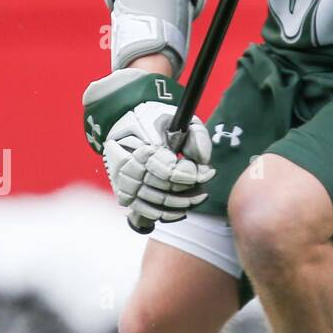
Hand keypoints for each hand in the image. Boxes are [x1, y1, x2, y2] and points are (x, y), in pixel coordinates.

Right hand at [82, 69, 215, 231]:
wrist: (128, 124)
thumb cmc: (156, 121)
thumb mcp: (179, 118)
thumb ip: (195, 136)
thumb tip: (202, 162)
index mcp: (140, 146)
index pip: (167, 171)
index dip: (190, 175)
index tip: (208, 172)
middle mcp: (128, 167)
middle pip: (163, 188)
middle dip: (189, 190)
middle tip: (205, 187)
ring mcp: (124, 182)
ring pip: (155, 202)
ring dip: (181, 203)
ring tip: (199, 197)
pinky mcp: (124, 194)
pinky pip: (145, 211)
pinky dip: (166, 213)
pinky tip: (183, 209)